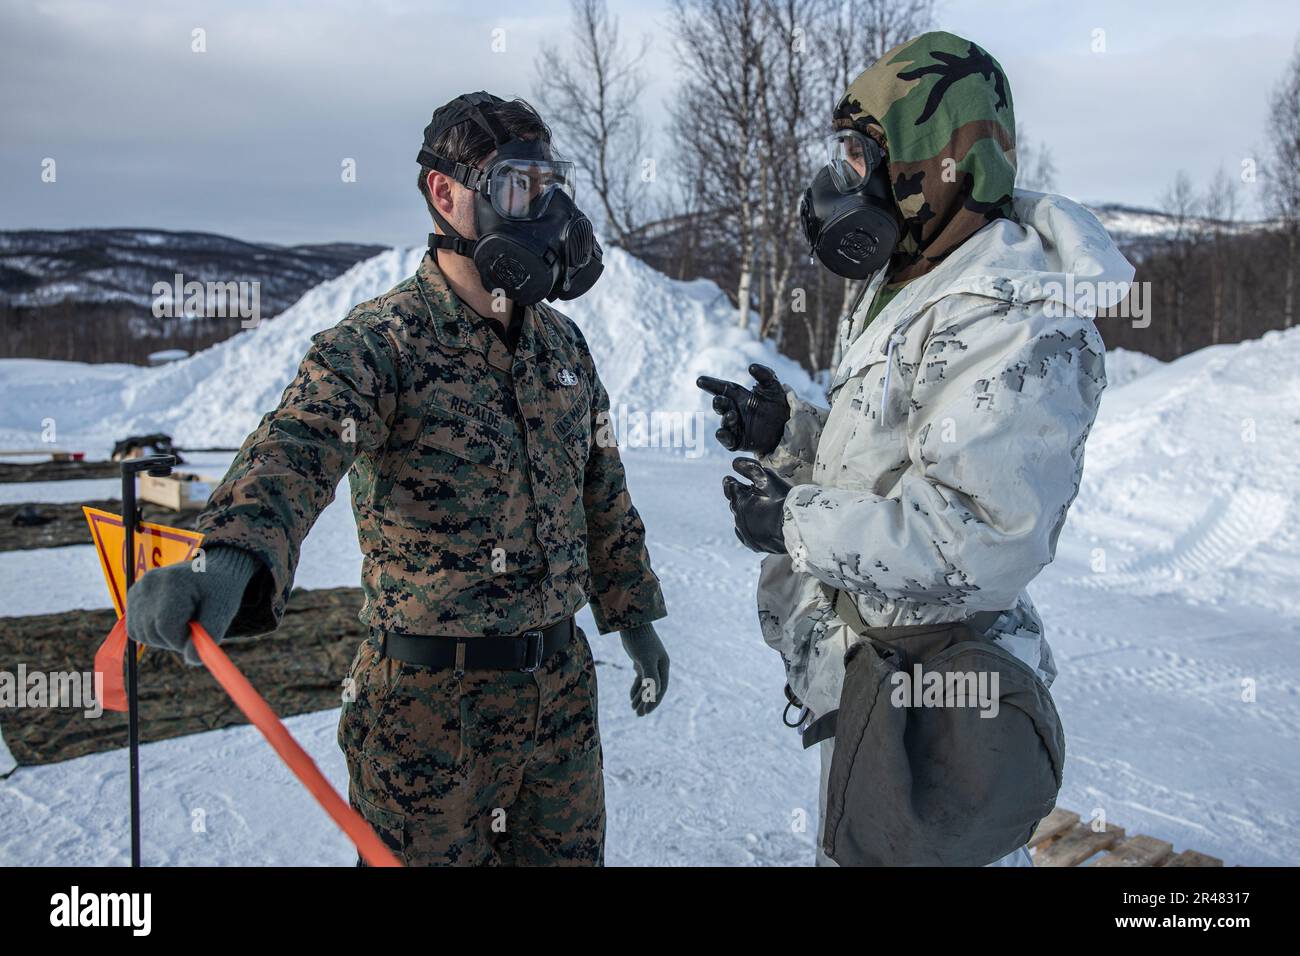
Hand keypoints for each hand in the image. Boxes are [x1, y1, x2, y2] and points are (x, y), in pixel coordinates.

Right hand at [124, 546, 258, 665]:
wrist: (214, 569)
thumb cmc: (221, 589)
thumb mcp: (224, 610)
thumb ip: (210, 635)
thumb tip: (192, 659)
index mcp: (173, 583)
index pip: (166, 627)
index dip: (183, 640)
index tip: (198, 632)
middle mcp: (150, 583)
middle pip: (152, 632)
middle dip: (174, 639)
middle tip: (194, 626)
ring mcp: (138, 588)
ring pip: (141, 633)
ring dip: (163, 637)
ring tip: (183, 621)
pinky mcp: (133, 595)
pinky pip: (135, 628)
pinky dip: (152, 632)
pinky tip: (170, 620)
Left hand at [620, 623, 669, 715]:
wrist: (631, 623)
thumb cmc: (639, 641)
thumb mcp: (645, 659)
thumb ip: (651, 675)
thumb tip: (655, 693)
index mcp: (663, 666)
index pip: (660, 689)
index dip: (653, 702)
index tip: (646, 713)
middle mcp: (658, 665)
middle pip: (653, 688)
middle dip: (646, 703)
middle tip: (639, 715)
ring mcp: (649, 663)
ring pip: (646, 684)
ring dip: (640, 697)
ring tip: (633, 709)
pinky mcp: (640, 660)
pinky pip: (640, 678)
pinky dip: (636, 688)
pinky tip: (630, 697)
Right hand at [697, 363, 789, 455]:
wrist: (788, 428)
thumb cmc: (779, 405)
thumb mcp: (774, 387)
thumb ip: (765, 375)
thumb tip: (751, 367)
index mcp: (740, 396)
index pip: (723, 388)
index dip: (711, 384)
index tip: (699, 380)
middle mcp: (735, 410)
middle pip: (721, 405)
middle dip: (718, 403)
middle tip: (719, 399)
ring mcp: (736, 426)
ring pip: (725, 422)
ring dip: (726, 419)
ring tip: (732, 415)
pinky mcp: (739, 441)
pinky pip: (728, 440)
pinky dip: (723, 437)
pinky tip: (722, 432)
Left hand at [723, 457, 791, 553]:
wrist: (797, 530)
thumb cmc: (783, 502)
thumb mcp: (767, 480)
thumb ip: (749, 469)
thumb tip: (735, 463)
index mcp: (739, 501)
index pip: (729, 486)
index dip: (732, 481)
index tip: (732, 479)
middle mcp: (738, 518)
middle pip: (735, 503)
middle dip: (742, 497)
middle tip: (752, 492)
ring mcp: (744, 533)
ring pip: (741, 518)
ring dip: (747, 512)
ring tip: (760, 508)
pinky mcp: (752, 544)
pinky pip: (747, 532)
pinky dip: (751, 526)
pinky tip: (761, 524)